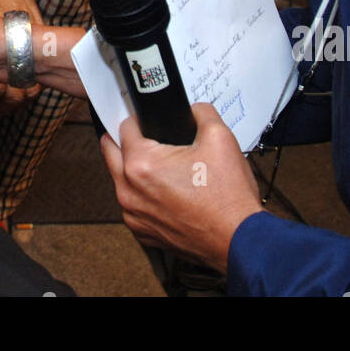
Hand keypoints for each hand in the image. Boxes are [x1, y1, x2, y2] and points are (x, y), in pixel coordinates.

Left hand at [100, 103, 262, 272]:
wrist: (239, 240)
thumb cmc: (228, 198)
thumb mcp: (219, 137)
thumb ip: (200, 112)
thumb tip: (193, 109)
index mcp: (141, 165)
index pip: (123, 127)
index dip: (137, 118)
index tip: (147, 120)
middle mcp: (129, 192)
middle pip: (110, 152)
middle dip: (124, 140)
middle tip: (145, 137)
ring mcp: (134, 216)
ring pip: (120, 181)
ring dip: (132, 170)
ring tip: (161, 165)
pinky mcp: (144, 233)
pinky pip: (133, 206)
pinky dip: (143, 197)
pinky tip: (166, 192)